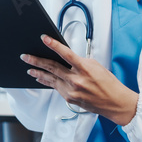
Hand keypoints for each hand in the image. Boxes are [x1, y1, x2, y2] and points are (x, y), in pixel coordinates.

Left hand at [22, 34, 137, 125]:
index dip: (54, 45)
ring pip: (51, 79)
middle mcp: (76, 80)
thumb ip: (79, 62)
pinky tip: (41, 79)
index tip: (44, 38)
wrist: (115, 103)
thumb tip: (66, 58)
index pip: (66, 54)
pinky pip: (56, 88)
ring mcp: (71, 91)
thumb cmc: (108, 83)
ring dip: (38, 73)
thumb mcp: (96, 66)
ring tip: (29, 68)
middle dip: (37, 61)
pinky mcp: (69, 99)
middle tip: (26, 57)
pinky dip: (48, 82)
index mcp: (85, 69)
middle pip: (52, 67)